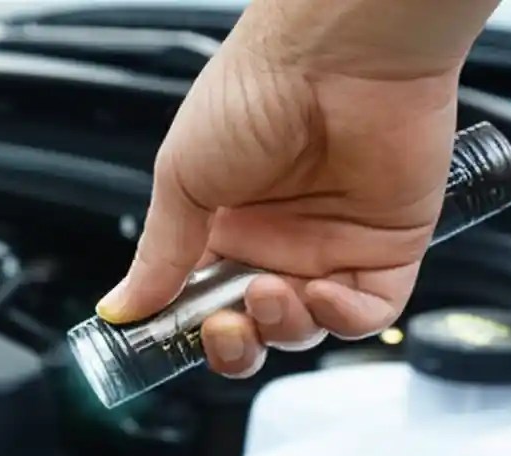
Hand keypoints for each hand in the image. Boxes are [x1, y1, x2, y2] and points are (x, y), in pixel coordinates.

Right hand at [95, 0, 497, 377]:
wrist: (334, 54)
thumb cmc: (253, 90)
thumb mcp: (181, 178)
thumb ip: (159, 254)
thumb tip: (121, 307)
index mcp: (223, 225)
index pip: (202, 301)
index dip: (189, 329)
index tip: (170, 338)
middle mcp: (277, 240)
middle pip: (255, 328)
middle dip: (236, 345)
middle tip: (224, 327)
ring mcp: (332, 245)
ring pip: (306, 328)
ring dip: (284, 326)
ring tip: (270, 291)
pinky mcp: (389, 247)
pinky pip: (368, 314)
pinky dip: (343, 319)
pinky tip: (322, 292)